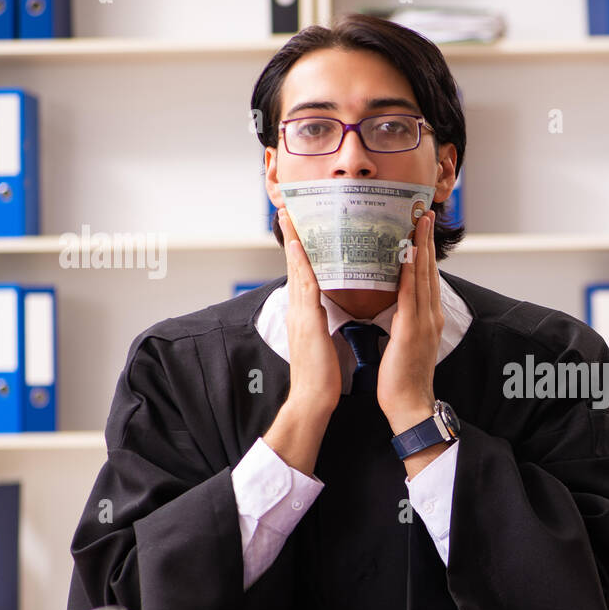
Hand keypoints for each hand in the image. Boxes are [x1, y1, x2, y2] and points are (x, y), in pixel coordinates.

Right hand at [279, 208, 341, 419]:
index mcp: (303, 313)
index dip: (298, 251)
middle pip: (294, 266)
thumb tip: (320, 311)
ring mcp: (299, 313)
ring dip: (293, 242)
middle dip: (290, 238)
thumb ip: (317, 322)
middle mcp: (297, 309)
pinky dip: (301, 265)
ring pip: (297, 270)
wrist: (312, 398)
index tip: (297, 227)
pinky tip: (300, 247)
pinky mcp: (307, 320)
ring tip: (289, 217)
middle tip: (286, 210)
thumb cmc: (321, 374)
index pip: (301, 275)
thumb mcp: (320, 341)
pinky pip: (305, 286)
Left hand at [379, 210, 443, 434]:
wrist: (409, 404)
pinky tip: (406, 254)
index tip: (422, 228)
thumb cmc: (402, 378)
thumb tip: (398, 309)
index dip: (425, 251)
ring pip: (423, 276)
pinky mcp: (412, 330)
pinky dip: (410, 272)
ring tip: (420, 222)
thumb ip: (405, 322)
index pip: (427, 278)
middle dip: (427, 240)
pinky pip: (410, 294)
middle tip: (426, 213)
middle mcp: (430, 315)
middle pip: (429, 270)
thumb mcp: (405, 343)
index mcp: (428, 318)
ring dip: (421, 247)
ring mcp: (424, 321)